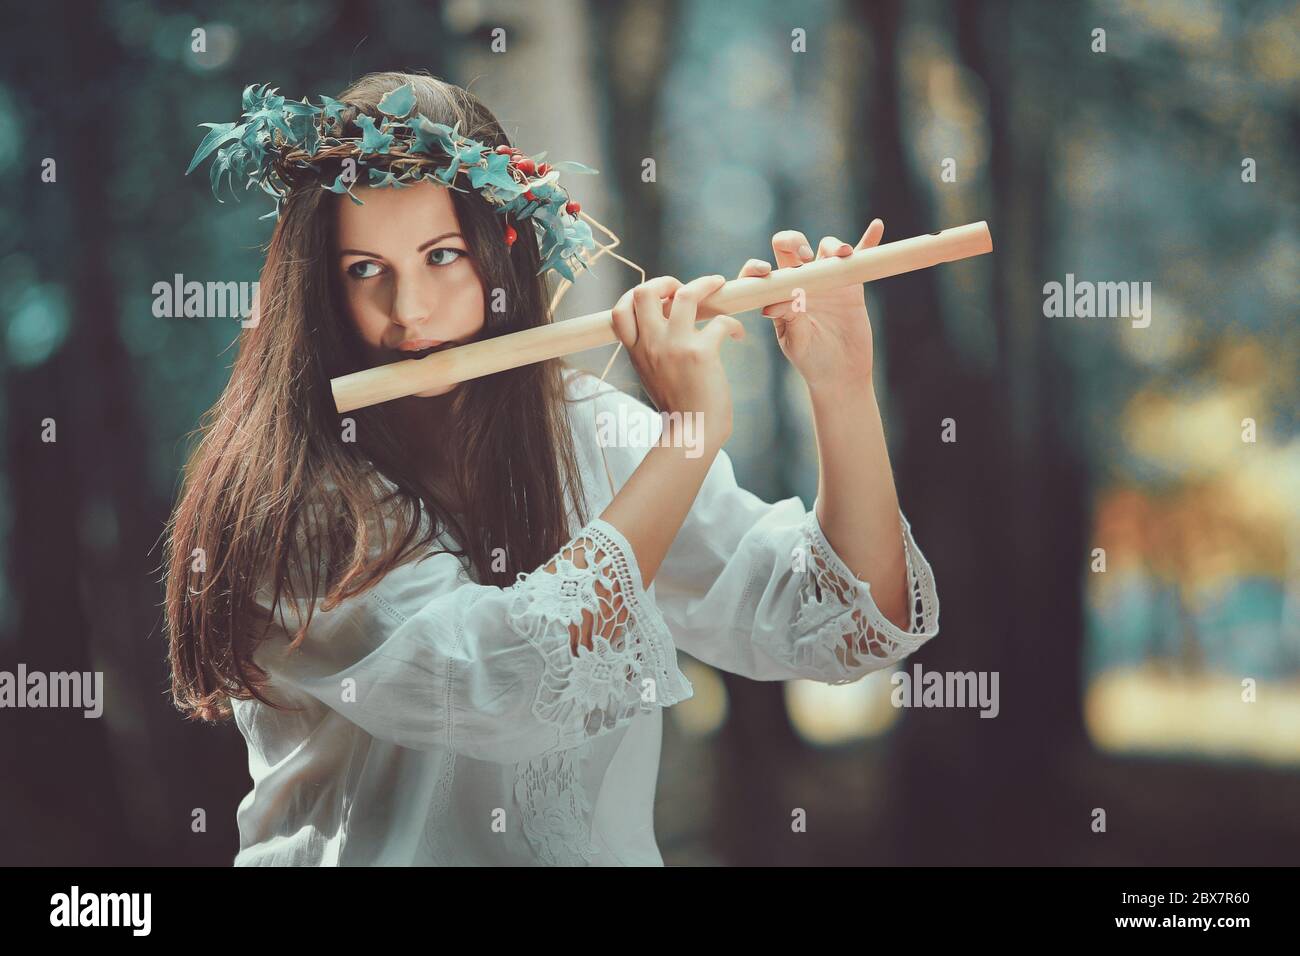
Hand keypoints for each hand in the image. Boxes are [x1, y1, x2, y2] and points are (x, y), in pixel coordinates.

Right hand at [610, 274, 743, 447]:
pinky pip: (721, 321)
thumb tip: (664, 323)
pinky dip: (734, 324)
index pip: (619, 311)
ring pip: (685, 293)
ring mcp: (675, 346)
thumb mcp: (651, 375)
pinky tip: (737, 335)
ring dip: (704, 283)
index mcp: (637, 351)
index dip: (634, 296)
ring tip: (717, 285)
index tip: (656, 299)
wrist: (692, 433)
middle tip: (682, 288)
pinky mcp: (701, 353)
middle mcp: (651, 345)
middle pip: (645, 292)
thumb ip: (651, 349)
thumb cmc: (678, 406)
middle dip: (665, 281)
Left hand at [740, 219, 884, 390]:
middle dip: (795, 242)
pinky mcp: (851, 283)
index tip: (764, 272)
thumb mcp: (796, 341)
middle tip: (805, 257)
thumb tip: (772, 303)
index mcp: (779, 294)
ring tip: (842, 254)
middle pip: (793, 246)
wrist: (841, 373)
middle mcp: (800, 281)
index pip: (763, 271)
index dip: (757, 266)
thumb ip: (789, 319)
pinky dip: (868, 241)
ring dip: (833, 245)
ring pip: (826, 248)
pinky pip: (860, 258)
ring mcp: (827, 279)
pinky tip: (876, 226)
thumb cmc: (811, 360)